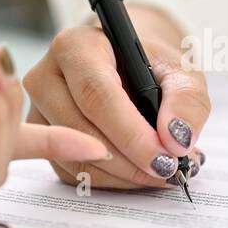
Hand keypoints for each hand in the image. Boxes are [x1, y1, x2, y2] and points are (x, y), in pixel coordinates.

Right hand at [22, 6, 208, 188]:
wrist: (127, 68)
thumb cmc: (150, 66)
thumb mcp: (180, 71)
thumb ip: (187, 99)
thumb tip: (177, 139)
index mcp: (76, 47)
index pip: (97, 94)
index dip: (131, 133)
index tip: (164, 158)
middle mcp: (46, 77)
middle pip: (81, 128)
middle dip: (130, 160)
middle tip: (171, 170)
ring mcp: (39, 112)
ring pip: (76, 158)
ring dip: (124, 175)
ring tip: (163, 169)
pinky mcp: (45, 142)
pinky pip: (74, 173)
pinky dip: (113, 180)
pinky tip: (140, 170)